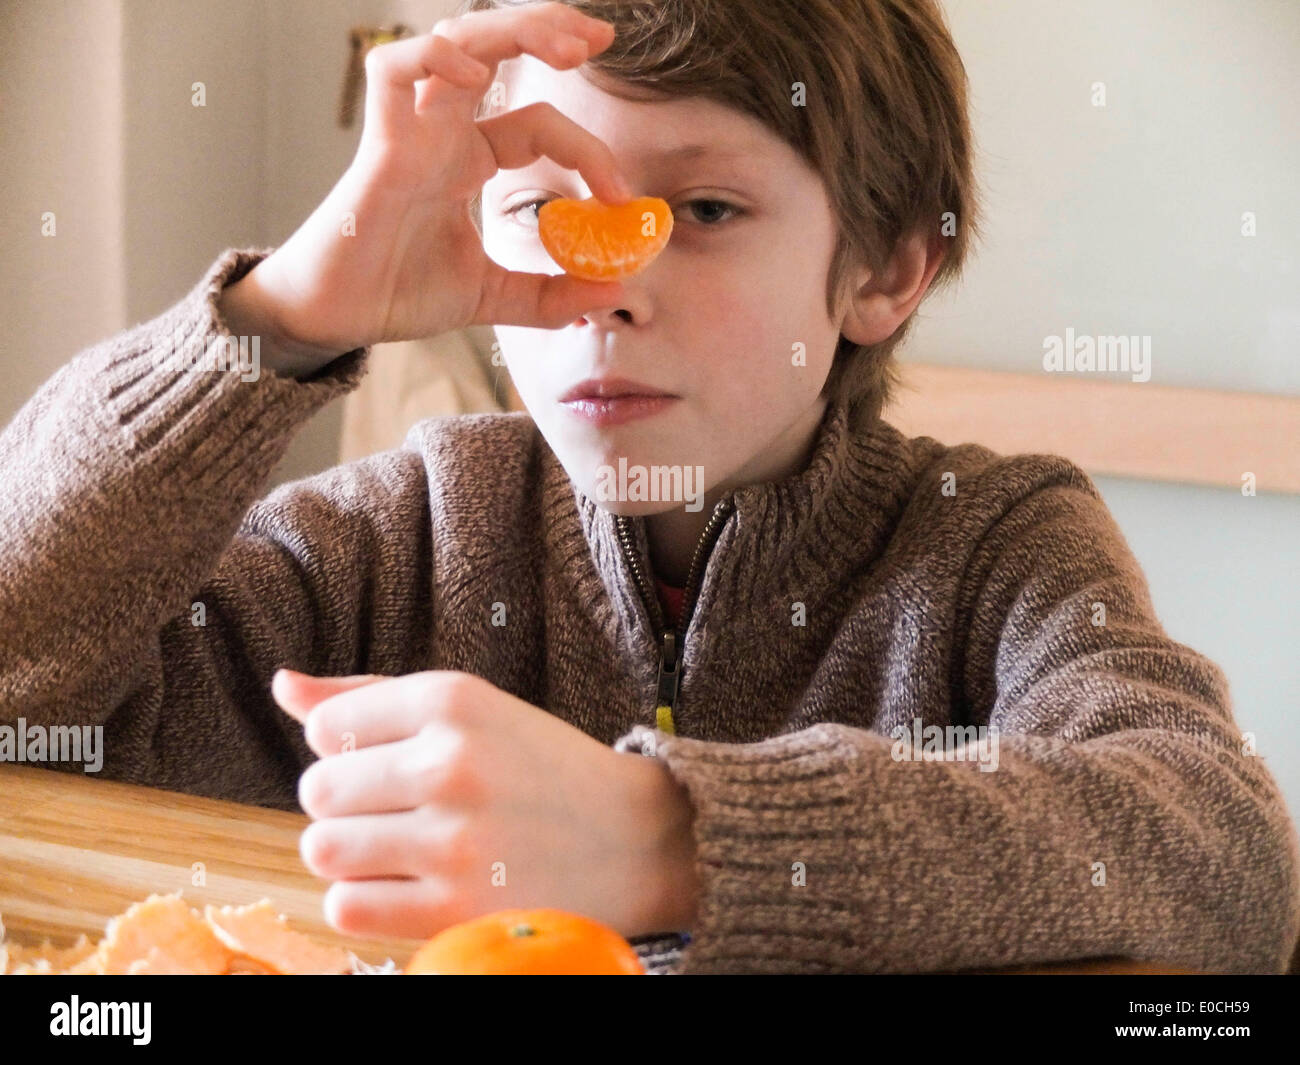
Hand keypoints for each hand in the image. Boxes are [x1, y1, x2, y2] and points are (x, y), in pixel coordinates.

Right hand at [246, 2, 633, 355]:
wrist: (334, 320)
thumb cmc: (397, 293)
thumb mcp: (493, 298)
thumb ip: (552, 294)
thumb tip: (617, 289)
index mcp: (469, 159)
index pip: (539, 125)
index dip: (588, 150)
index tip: (623, 195)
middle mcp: (441, 133)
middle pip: (496, 48)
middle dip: (550, 28)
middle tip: (601, 36)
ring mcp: (409, 132)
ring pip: (455, 40)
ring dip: (513, 28)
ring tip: (569, 44)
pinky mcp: (378, 147)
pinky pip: (391, 71)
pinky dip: (432, 56)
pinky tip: (474, 73)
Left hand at [271, 668, 700, 941]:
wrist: (636, 840)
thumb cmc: (541, 768)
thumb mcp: (470, 709)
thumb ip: (371, 696)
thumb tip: (282, 685)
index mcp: (452, 700)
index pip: (325, 727)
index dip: (348, 751)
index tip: (394, 763)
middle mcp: (449, 763)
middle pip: (317, 789)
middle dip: (345, 804)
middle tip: (398, 811)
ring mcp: (452, 840)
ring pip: (323, 849)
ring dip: (349, 855)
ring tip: (396, 850)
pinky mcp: (455, 910)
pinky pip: (348, 908)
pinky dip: (367, 902)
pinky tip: (409, 886)